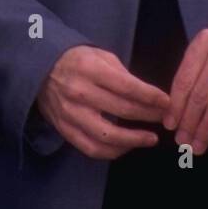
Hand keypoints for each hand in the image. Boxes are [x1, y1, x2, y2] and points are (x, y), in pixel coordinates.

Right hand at [36, 45, 169, 159]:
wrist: (40, 69)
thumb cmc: (77, 60)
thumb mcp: (100, 56)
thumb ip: (123, 75)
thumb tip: (149, 96)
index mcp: (90, 69)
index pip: (127, 87)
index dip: (150, 97)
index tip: (167, 102)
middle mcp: (79, 92)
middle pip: (122, 110)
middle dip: (149, 115)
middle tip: (164, 118)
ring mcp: (70, 114)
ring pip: (107, 136)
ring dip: (134, 140)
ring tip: (151, 138)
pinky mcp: (64, 129)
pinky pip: (92, 148)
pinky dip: (113, 151)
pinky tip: (127, 146)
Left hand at [164, 28, 207, 153]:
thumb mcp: (200, 54)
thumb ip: (188, 76)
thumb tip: (172, 113)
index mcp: (203, 43)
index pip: (185, 80)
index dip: (176, 106)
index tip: (170, 125)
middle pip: (201, 95)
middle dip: (190, 122)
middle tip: (183, 141)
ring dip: (206, 129)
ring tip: (197, 145)